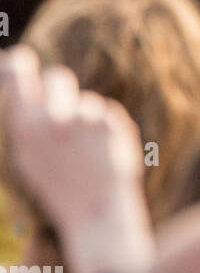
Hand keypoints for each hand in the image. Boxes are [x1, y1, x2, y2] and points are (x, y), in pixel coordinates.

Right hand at [0, 45, 144, 237]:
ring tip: (88, 152)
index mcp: (24, 129)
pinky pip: (106, 113)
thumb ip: (28, 119)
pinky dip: (108, 128)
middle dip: (63, 89)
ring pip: (85, 102)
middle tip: (65, 113)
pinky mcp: (106, 119)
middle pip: (57, 76)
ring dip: (88, 120)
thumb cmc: (62, 186)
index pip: (19, 77)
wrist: (97, 213)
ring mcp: (78, 118)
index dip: (19, 64)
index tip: (20, 58)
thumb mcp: (31, 156)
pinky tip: (105, 152)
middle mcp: (48, 119)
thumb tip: (19, 76)